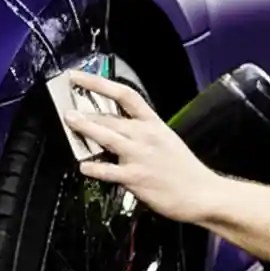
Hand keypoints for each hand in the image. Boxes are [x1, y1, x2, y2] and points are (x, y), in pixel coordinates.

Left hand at [63, 70, 218, 222]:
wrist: (202, 193)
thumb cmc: (183, 168)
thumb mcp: (164, 139)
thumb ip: (139, 131)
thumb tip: (110, 125)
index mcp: (153, 123)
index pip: (125, 94)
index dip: (99, 83)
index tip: (79, 77)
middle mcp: (145, 136)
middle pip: (111, 117)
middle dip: (87, 111)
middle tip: (67, 107)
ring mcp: (139, 156)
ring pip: (108, 137)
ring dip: (86, 128)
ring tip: (70, 121)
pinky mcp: (135, 178)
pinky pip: (109, 171)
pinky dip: (94, 168)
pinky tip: (83, 166)